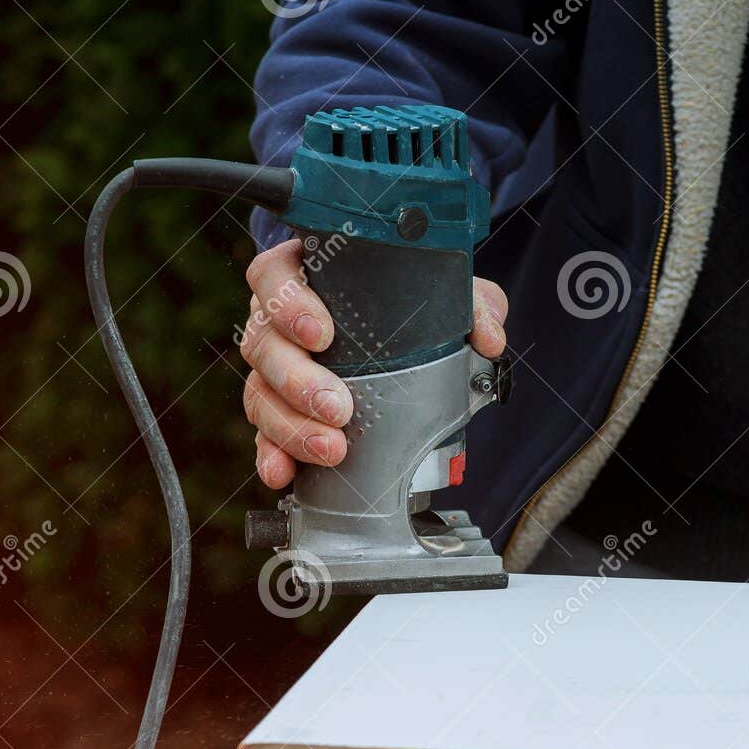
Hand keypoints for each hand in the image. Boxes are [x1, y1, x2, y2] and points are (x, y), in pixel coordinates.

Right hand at [240, 238, 508, 488]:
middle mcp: (278, 321)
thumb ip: (472, 304)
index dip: (289, 306)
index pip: (274, 278)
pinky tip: (283, 472)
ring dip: (290, 426)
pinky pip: (263, 433)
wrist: (404, 334)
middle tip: (338, 406)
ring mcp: (274, 368)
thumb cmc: (407, 301)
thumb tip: (488, 339)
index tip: (321, 334)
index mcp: (304, 276)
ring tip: (331, 447)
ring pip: (260, 393)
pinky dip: (273, 455)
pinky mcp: (279, 411)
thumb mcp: (445, 291)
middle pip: (263, 345)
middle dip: (298, 381)